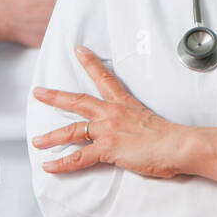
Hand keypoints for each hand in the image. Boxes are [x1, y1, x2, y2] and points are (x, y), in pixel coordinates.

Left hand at [32, 46, 210, 179]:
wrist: (178, 145)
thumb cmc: (170, 136)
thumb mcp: (150, 122)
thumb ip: (136, 125)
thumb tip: (133, 135)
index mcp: (125, 104)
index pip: (104, 78)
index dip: (90, 63)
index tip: (79, 50)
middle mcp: (113, 113)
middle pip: (78, 101)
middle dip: (55, 96)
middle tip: (38, 92)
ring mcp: (108, 130)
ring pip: (72, 131)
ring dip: (51, 136)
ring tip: (37, 141)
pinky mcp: (107, 148)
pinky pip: (78, 157)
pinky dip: (62, 163)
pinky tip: (50, 166)